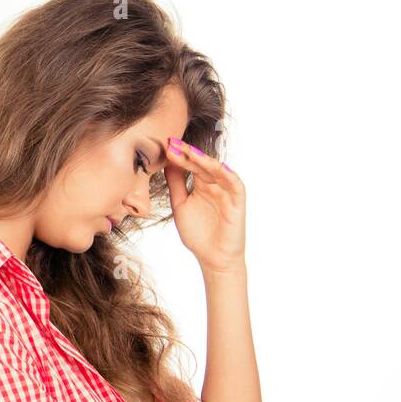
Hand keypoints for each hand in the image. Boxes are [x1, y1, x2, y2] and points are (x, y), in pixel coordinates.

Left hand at [163, 137, 246, 273]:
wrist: (212, 257)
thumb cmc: (198, 233)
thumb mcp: (180, 205)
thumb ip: (176, 185)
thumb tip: (167, 163)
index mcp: (201, 184)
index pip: (190, 165)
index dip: (178, 156)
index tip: (163, 145)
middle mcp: (215, 184)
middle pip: (202, 164)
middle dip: (187, 153)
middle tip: (172, 143)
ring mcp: (227, 191)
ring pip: (217, 170)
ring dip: (204, 160)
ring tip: (189, 152)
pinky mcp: (237, 201)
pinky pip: (235, 184)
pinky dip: (227, 174)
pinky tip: (217, 167)